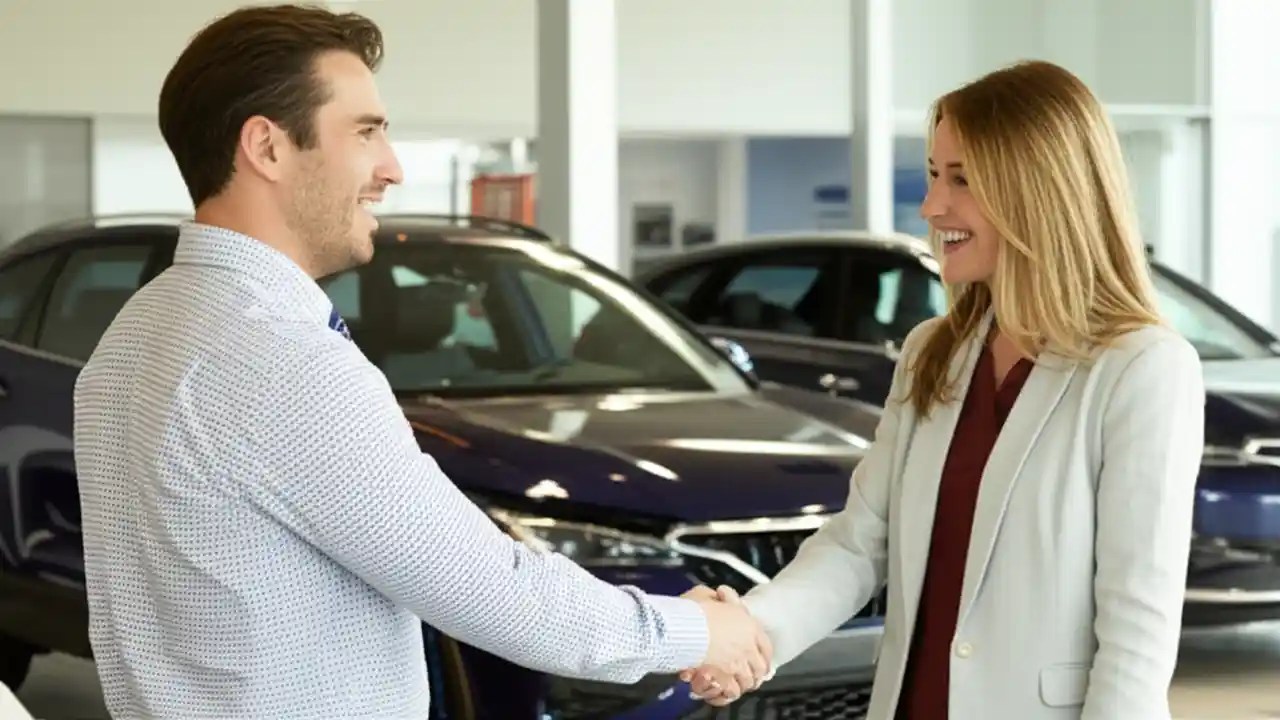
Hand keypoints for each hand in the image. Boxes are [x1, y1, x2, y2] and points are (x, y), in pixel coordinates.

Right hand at [679, 585, 771, 705]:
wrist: (683, 626)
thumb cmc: (693, 611)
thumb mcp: (708, 594)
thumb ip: (719, 597)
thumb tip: (719, 594)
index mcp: (748, 626)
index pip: (766, 645)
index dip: (764, 655)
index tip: (762, 659)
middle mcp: (747, 646)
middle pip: (760, 667)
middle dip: (755, 674)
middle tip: (751, 677)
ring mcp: (737, 663)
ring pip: (748, 681)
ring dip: (742, 684)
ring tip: (735, 686)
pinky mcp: (724, 677)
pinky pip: (732, 691)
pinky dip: (728, 693)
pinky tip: (722, 692)